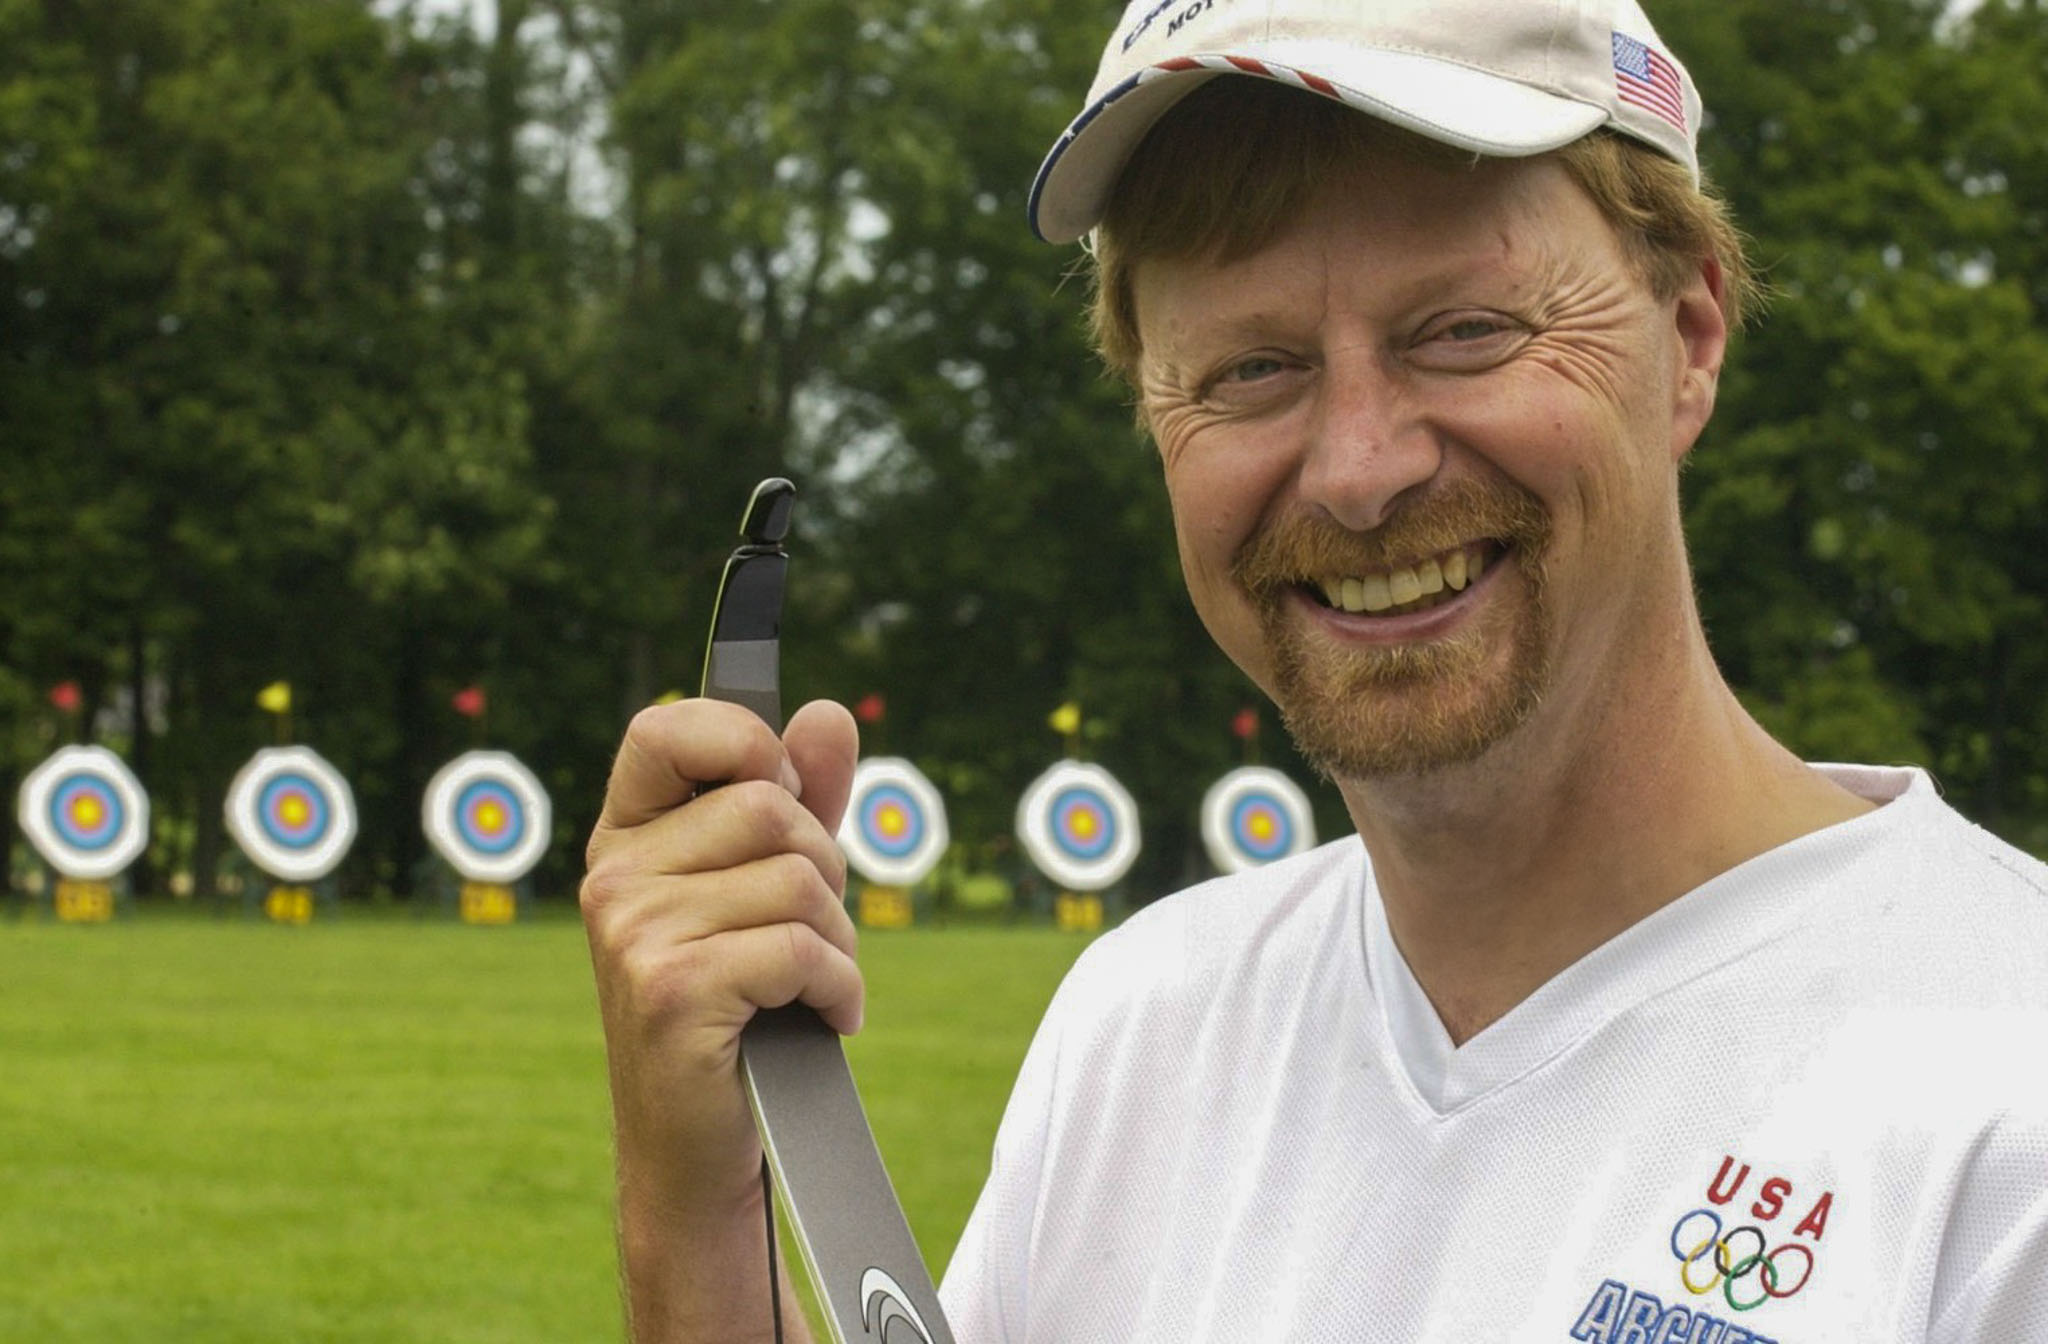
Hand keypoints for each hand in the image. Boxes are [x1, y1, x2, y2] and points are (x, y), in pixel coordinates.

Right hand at [581, 697, 857, 1337]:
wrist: (703, 1146)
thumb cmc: (744, 1009)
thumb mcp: (769, 889)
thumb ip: (800, 799)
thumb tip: (830, 715)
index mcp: (627, 838)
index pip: (667, 726)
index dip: (743, 739)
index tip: (784, 791)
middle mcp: (616, 877)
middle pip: (771, 807)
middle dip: (825, 871)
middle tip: (809, 936)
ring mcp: (634, 934)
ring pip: (799, 881)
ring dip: (837, 941)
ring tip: (810, 986)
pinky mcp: (673, 991)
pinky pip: (802, 950)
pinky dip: (839, 989)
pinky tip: (824, 1017)